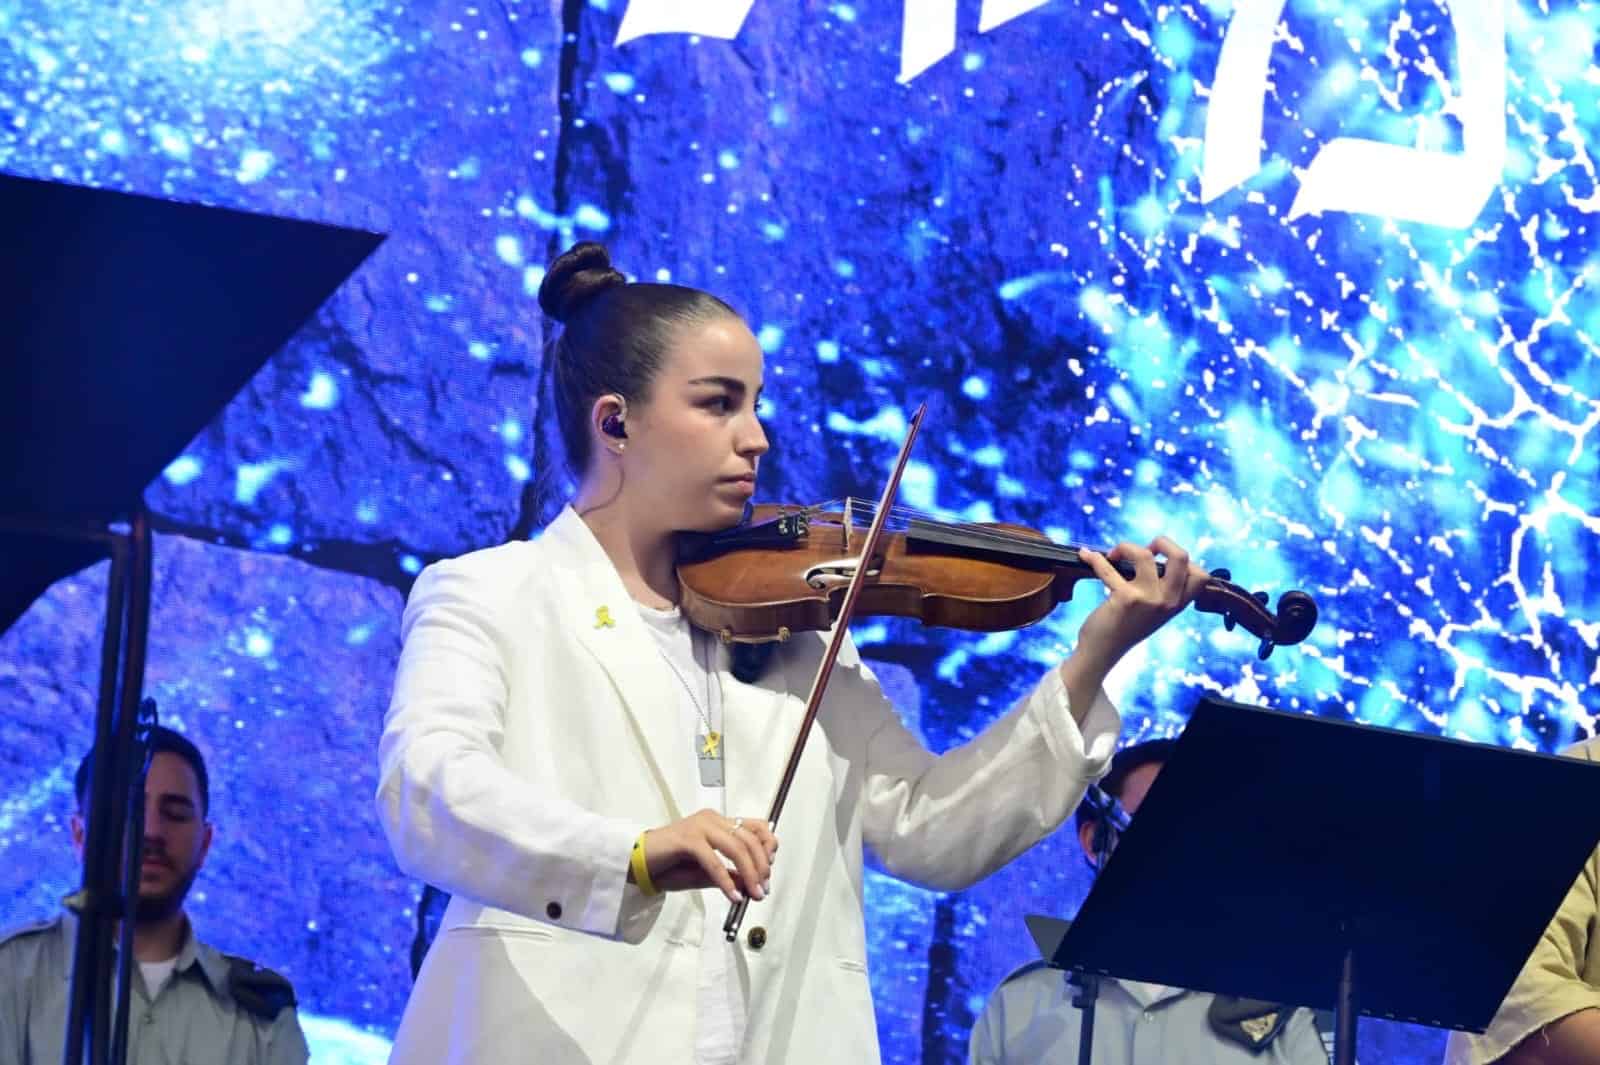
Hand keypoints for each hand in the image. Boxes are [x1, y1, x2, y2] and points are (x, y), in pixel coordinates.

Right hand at [634, 809, 777, 904]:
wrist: (639, 865)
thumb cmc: (671, 867)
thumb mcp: (708, 873)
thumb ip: (731, 874)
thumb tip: (755, 885)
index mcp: (719, 822)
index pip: (756, 826)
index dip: (768, 845)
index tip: (769, 869)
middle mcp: (712, 819)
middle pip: (750, 838)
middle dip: (761, 866)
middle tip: (763, 889)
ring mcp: (700, 827)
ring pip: (737, 847)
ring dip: (750, 873)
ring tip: (754, 894)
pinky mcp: (687, 839)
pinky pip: (714, 860)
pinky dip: (726, 880)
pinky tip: (733, 895)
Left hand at [1074, 535, 1208, 671]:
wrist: (1103, 652)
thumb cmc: (1125, 627)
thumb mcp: (1154, 612)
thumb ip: (1161, 590)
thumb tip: (1153, 556)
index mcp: (1177, 604)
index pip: (1200, 576)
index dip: (1184, 560)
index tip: (1162, 560)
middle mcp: (1168, 601)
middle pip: (1181, 557)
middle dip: (1163, 541)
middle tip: (1146, 548)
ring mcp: (1148, 599)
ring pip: (1144, 555)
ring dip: (1125, 547)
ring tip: (1114, 554)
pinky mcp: (1125, 598)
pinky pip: (1108, 567)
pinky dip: (1093, 558)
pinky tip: (1085, 556)